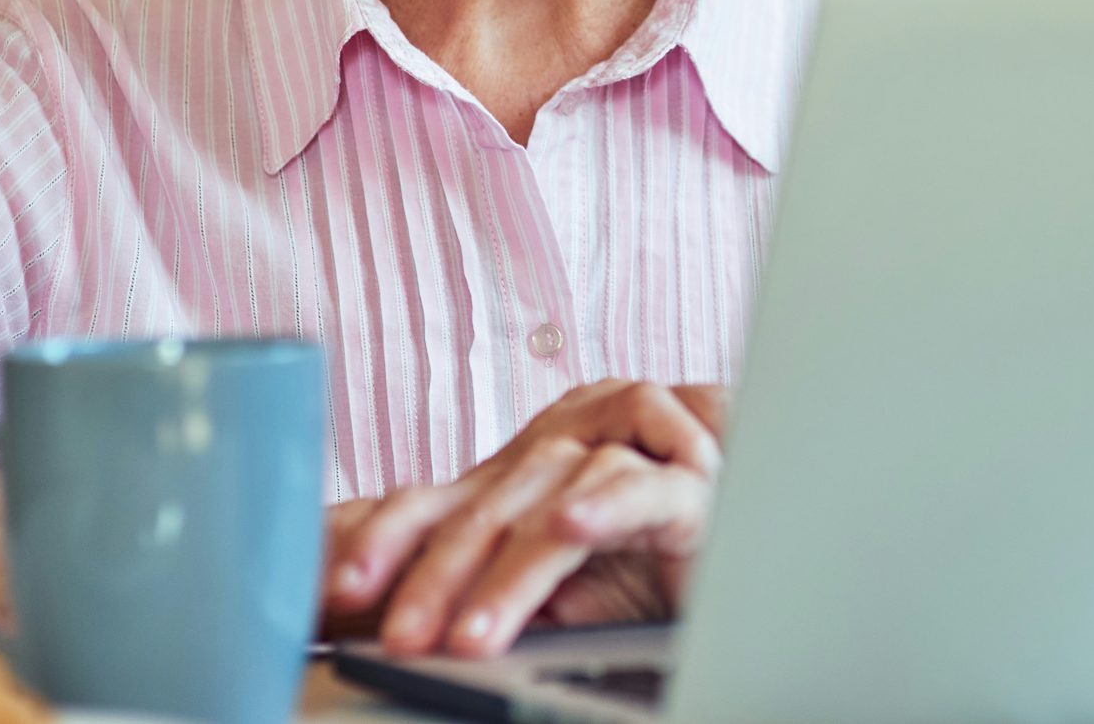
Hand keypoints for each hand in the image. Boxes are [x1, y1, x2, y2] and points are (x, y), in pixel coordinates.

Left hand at [322, 381, 726, 657]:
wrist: (761, 529)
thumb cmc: (655, 567)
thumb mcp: (555, 596)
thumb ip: (508, 600)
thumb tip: (446, 626)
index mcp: (517, 478)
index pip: (433, 499)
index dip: (379, 539)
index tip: (333, 595)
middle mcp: (564, 452)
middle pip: (483, 503)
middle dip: (434, 576)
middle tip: (402, 640)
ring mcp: (627, 458)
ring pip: (552, 496)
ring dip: (508, 572)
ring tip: (473, 637)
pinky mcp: (693, 486)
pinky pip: (641, 485)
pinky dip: (603, 505)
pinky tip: (570, 527)